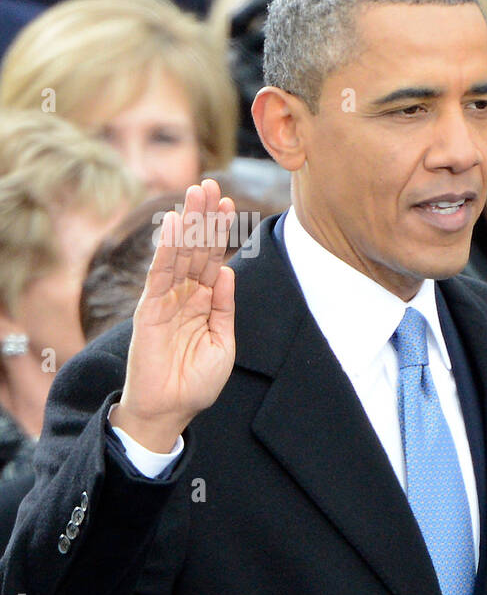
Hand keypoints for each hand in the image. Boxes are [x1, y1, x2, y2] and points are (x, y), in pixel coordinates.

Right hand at [113, 180, 236, 451]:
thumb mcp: (223, 342)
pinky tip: (176, 224)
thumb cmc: (196, 382)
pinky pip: (159, 273)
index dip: (220, 233)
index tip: (229, 204)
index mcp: (203, 302)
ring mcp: (165, 300)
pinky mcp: (149, 309)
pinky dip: (168, 248)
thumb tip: (226, 271)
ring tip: (197, 193)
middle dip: (204, 217)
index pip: (211, 259)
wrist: (171, 409)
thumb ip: (224, 307)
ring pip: (178, 254)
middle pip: (195, 249)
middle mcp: (183, 296)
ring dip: (189, 223)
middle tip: (211, 184)